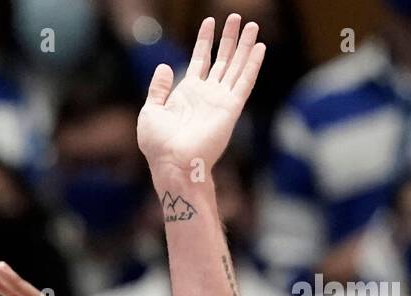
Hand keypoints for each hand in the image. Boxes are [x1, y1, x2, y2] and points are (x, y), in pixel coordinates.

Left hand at [137, 14, 264, 179]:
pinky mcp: (231, 108)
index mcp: (188, 92)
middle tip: (238, 17)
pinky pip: (245, 82)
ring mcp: (220, 100)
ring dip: (246, 46)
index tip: (210, 21)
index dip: (205, 40)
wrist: (172, 163)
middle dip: (230, 38)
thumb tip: (164, 66)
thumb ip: (158, 88)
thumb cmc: (158, 145)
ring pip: (237, 66)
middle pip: (223, 59)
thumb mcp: (150, 111)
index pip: (201, 59)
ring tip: (253, 25)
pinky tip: (260, 48)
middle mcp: (207, 94)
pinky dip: (253, 65)